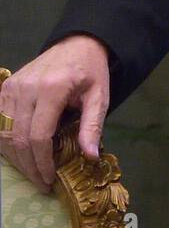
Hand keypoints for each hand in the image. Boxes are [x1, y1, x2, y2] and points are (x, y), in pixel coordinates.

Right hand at [0, 35, 109, 192]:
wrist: (76, 44)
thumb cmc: (90, 71)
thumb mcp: (100, 97)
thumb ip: (93, 126)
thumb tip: (89, 157)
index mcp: (52, 89)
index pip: (39, 135)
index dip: (42, 162)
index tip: (50, 179)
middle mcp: (26, 88)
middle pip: (19, 138)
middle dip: (29, 166)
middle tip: (41, 183)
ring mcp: (11, 87)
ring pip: (4, 133)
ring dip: (16, 158)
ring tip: (32, 172)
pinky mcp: (6, 88)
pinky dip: (6, 142)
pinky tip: (20, 155)